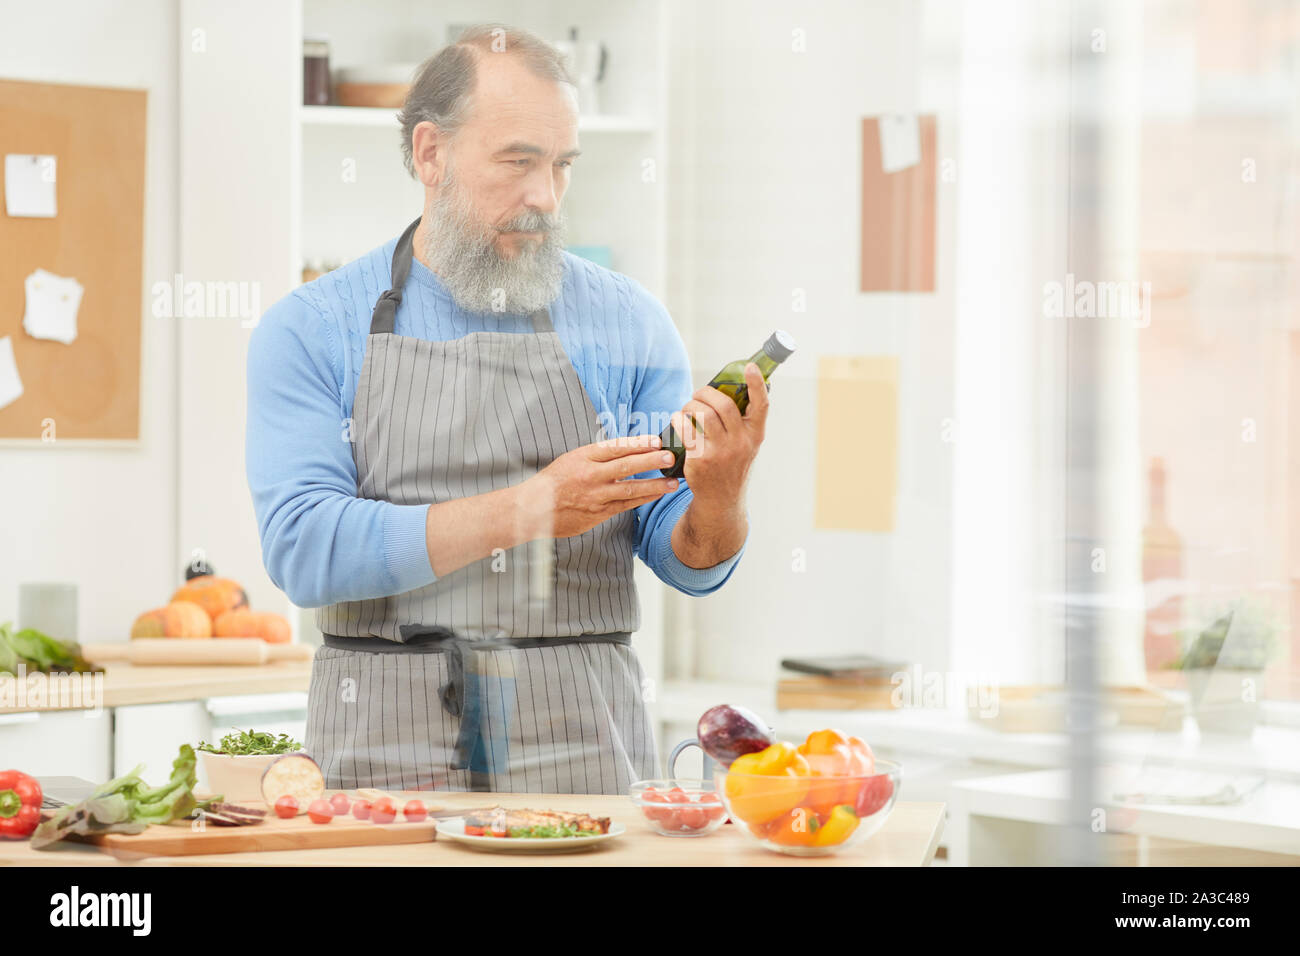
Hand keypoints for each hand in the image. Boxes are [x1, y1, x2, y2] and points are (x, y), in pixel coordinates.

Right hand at [518, 434, 680, 539]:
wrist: (535, 508)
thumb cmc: (556, 480)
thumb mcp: (573, 458)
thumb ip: (599, 455)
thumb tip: (629, 448)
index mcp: (584, 456)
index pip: (615, 447)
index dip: (638, 444)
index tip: (656, 440)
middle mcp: (590, 475)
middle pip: (626, 466)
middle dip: (651, 461)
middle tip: (671, 457)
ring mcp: (595, 495)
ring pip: (630, 489)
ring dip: (654, 486)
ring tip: (673, 483)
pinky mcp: (598, 513)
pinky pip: (626, 505)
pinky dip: (643, 499)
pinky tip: (656, 495)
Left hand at [670, 363, 768, 508]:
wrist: (720, 499)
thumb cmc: (731, 465)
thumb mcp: (746, 445)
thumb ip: (741, 422)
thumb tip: (724, 390)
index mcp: (755, 435)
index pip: (762, 404)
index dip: (757, 383)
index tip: (749, 367)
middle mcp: (741, 442)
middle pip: (723, 405)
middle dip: (705, 393)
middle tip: (697, 394)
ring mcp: (721, 452)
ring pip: (702, 414)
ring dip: (690, 405)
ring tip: (686, 409)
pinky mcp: (701, 459)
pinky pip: (685, 430)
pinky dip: (678, 419)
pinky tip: (677, 419)